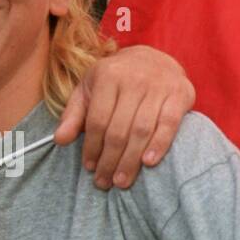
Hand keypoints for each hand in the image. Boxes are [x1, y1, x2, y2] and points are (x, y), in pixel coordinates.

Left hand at [53, 45, 193, 189]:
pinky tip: (148, 163)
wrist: (155, 57)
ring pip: (142, 129)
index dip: (92, 146)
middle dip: (110, 159)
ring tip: (122, 181)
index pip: (97, 119)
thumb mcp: (90, 88)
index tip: (89, 167)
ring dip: (130, 159)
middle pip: (119, 128)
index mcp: (107, 76)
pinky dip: (159, 144)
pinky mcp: (180, 94)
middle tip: (105, 182)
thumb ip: (74, 114)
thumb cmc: (116, 78)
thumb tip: (59, 140)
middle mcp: (133, 80)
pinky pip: (169, 124)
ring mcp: (158, 86)